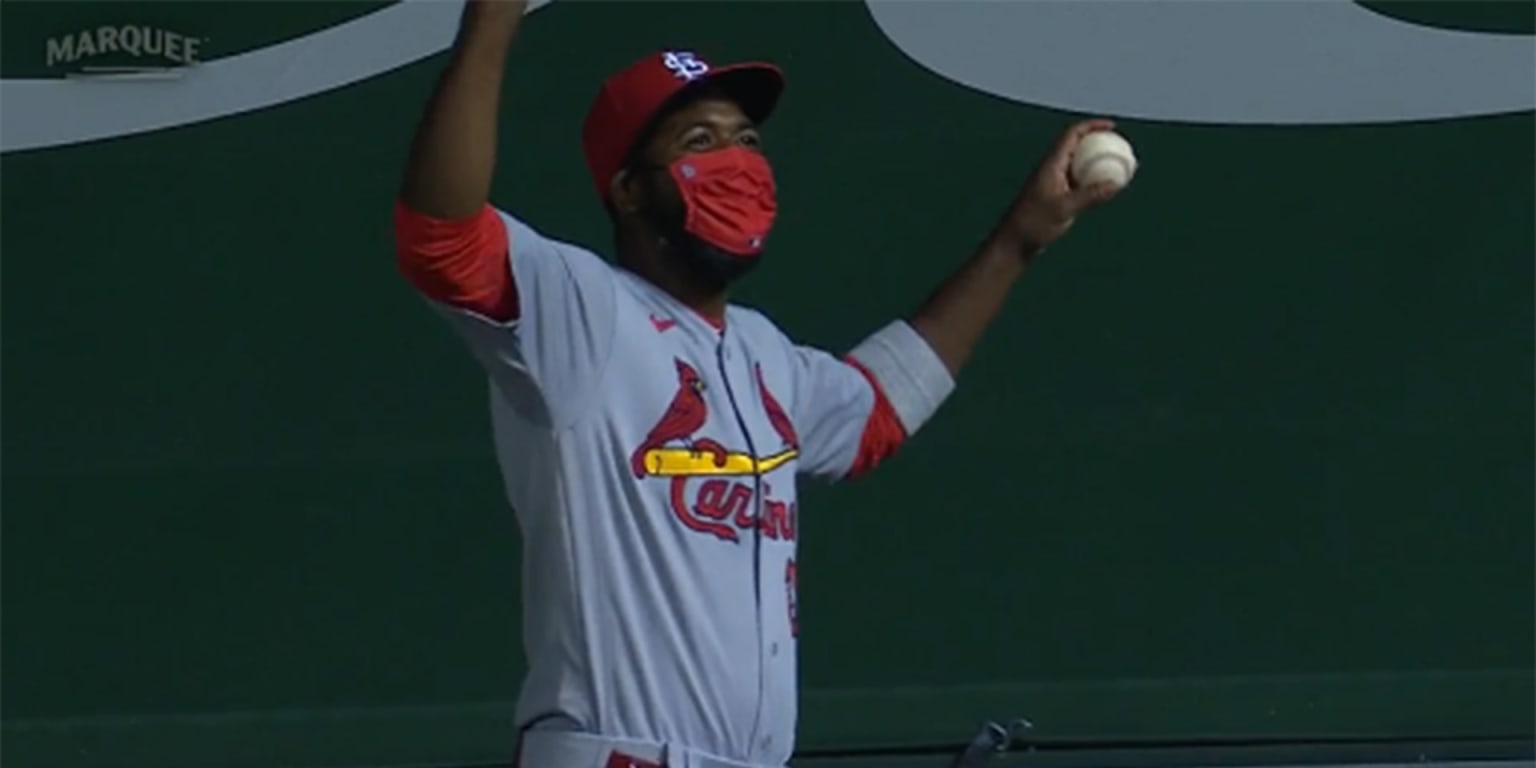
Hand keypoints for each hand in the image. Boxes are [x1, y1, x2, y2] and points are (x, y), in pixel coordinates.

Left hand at [999, 118, 1123, 255]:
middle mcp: (1052, 169)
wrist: (1014, 242)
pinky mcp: (1056, 195)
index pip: (1072, 135)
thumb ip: (1090, 196)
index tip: (1112, 126)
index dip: (1092, 126)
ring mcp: (1054, 182)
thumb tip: (1115, 184)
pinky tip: (1107, 187)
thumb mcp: (1065, 209)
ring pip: (1079, 164)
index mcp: (1051, 165)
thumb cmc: (1034, 224)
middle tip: (1120, 146)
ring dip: (1097, 161)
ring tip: (1119, 164)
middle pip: (1077, 145)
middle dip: (1098, 141)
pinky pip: (1079, 180)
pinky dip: (1093, 179)